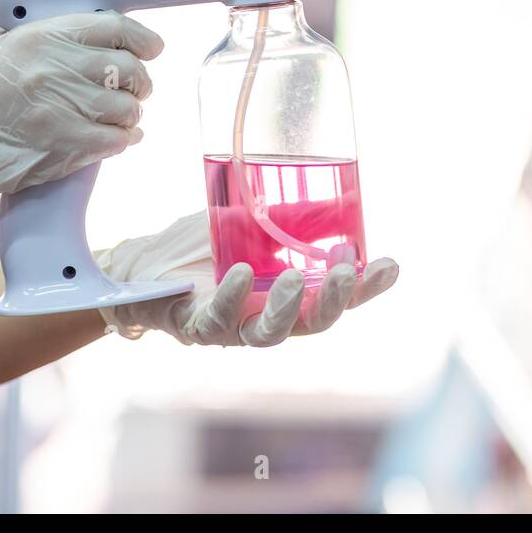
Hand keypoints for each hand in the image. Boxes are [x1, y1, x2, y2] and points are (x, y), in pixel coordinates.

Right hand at [0, 11, 162, 234]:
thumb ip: (41, 33)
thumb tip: (88, 27)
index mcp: (41, 37)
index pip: (115, 27)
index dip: (144, 38)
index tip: (154, 47)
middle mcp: (56, 69)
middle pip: (130, 69)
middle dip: (141, 81)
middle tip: (138, 88)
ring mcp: (62, 110)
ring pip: (129, 108)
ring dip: (131, 113)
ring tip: (121, 116)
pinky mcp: (64, 147)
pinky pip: (117, 141)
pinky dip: (125, 139)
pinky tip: (119, 138)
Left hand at [97, 212, 398, 346]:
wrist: (141, 262)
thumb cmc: (202, 247)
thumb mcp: (254, 220)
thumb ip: (294, 216)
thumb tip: (343, 198)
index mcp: (288, 295)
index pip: (337, 298)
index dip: (366, 288)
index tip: (390, 265)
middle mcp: (266, 317)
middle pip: (313, 323)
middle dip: (336, 301)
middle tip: (349, 271)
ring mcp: (231, 327)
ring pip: (269, 334)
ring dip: (288, 309)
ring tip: (296, 278)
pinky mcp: (194, 326)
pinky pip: (217, 320)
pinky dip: (232, 297)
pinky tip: (241, 274)